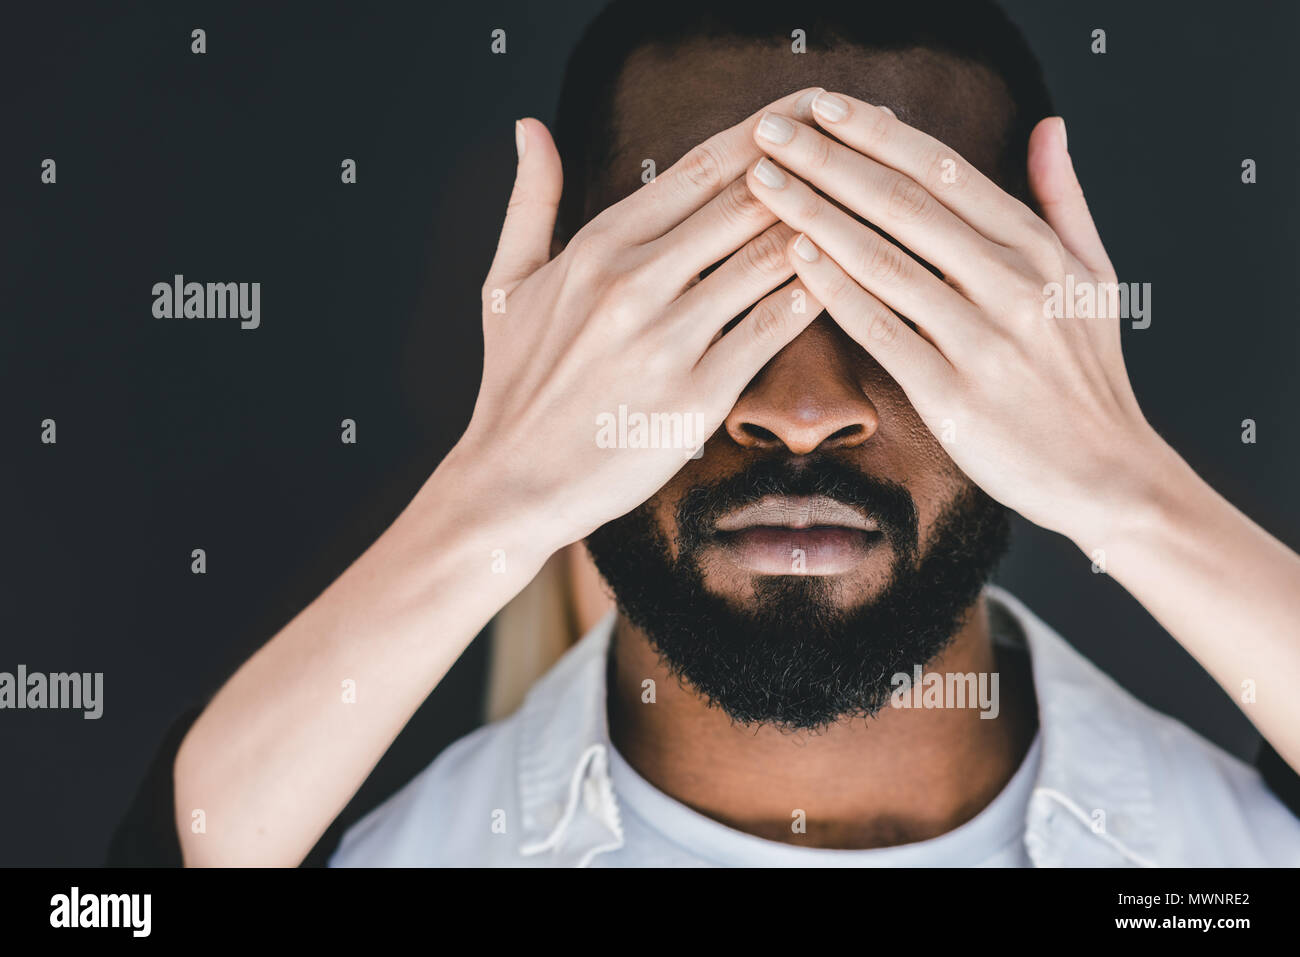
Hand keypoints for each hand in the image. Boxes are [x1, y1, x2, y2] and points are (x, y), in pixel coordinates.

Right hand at [446, 91, 826, 558]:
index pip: (701, 168)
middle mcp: (633, 282)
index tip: (815, 107)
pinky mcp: (696, 396)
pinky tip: (841, 282)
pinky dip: (811, 299)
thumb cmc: (514, 383)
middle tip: (865, 151)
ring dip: (821, 232)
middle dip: (812, 170)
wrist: (512, 481)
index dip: (769, 130)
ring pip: (769, 261)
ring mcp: (666, 339)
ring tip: (867, 214)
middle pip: (747, 203)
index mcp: (597, 246)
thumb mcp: (506, 283)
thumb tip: (532, 125)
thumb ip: (531, 200)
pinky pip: (772, 330)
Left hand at [744, 92, 1161, 549]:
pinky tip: (794, 257)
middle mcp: (1014, 284)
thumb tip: (1049, 126)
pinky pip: (882, 332)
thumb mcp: (1095, 278)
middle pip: (904, 205)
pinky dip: (836, 291)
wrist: (1108, 474)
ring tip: (763, 184)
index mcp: (1040, 248)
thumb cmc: (1091, 376)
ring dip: (816, 215)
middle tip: (772, 133)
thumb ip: (1064, 200)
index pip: (945, 172)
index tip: (823, 107)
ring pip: (885, 262)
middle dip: (829, 161)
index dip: (878, 135)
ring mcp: (984, 341)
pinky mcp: (954, 396)